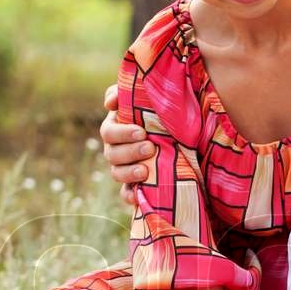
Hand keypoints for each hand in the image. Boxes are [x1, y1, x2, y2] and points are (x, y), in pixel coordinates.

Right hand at [100, 84, 157, 207]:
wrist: (181, 134)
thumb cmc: (159, 112)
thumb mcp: (146, 98)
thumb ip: (125, 93)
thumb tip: (110, 103)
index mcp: (116, 129)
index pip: (109, 132)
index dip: (122, 134)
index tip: (142, 132)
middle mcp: (116, 150)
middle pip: (112, 154)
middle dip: (130, 152)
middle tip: (150, 148)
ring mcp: (125, 168)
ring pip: (117, 174)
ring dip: (129, 173)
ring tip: (145, 170)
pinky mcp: (135, 184)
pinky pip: (126, 193)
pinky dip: (129, 196)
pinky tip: (137, 196)